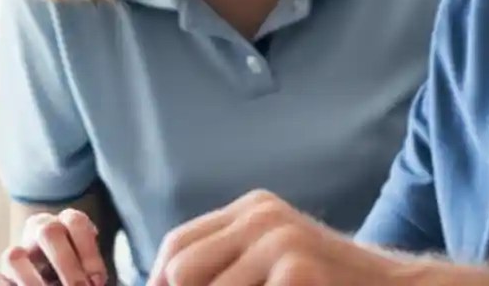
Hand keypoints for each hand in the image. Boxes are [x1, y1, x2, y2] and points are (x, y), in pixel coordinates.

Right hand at [0, 208, 107, 285]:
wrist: (54, 280)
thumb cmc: (78, 278)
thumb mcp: (89, 271)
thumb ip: (90, 273)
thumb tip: (93, 283)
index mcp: (65, 223)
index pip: (75, 221)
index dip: (88, 252)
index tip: (97, 281)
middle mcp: (39, 230)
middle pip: (48, 231)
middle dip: (67, 264)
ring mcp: (17, 252)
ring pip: (13, 255)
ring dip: (33, 281)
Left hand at [148, 190, 430, 285]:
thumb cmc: (330, 285)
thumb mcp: (276, 260)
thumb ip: (228, 265)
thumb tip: (164, 284)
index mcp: (253, 210)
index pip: (177, 244)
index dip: (158, 283)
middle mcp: (262, 217)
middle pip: (181, 270)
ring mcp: (281, 242)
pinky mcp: (298, 271)